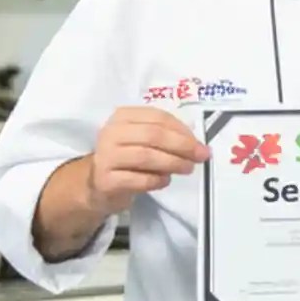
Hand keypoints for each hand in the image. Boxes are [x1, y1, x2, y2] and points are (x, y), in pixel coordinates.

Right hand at [84, 106, 208, 215]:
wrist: (98, 185)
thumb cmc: (128, 158)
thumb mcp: (143, 140)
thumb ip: (166, 136)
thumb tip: (197, 144)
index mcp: (122, 116)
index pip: (157, 117)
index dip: (182, 130)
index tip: (200, 143)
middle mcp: (111, 133)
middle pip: (153, 135)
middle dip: (182, 146)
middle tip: (200, 156)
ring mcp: (106, 156)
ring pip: (146, 156)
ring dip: (173, 163)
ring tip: (187, 168)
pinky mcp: (106, 180)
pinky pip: (139, 179)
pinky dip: (158, 180)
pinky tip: (165, 181)